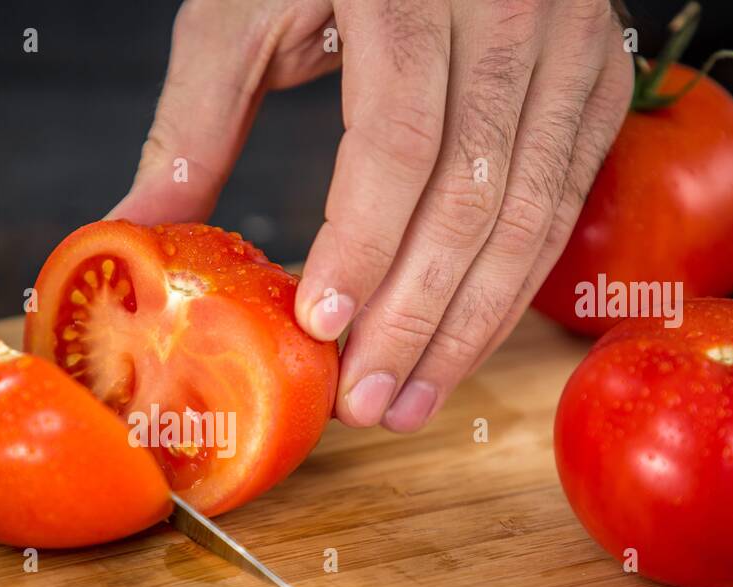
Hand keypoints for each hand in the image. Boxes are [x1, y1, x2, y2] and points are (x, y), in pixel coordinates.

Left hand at [111, 0, 632, 430]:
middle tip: (365, 402)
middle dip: (416, 317)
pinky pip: (564, 201)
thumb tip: (135, 229)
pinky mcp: (597, 76)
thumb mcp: (243, 12)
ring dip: (468, 326)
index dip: (363, 245)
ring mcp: (569, 44)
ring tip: (408, 402)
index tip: (322, 328)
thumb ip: (195, 121)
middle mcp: (508, 11)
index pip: (398, 142)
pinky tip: (461, 344)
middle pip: (471, 195)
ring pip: (529, 214)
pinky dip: (513, 285)